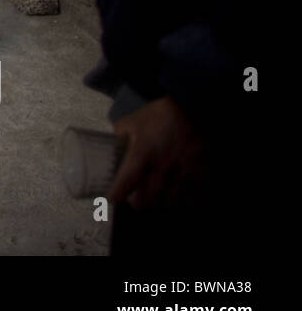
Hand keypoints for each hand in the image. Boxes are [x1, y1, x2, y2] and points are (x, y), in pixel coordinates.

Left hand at [108, 96, 205, 210]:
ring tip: (154, 200)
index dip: (116, 195)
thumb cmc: (161, 114)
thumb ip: (120, 134)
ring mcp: (184, 172)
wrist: (197, 107)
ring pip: (169, 201)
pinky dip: (181, 201)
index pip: (126, 182)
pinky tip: (176, 197)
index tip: (111, 199)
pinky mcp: (202, 174)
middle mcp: (163, 166)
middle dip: (139, 204)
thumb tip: (108, 146)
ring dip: (160, 203)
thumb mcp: (134, 120)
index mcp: (143, 152)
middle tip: (134, 201)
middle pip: (148, 199)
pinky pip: (191, 197)